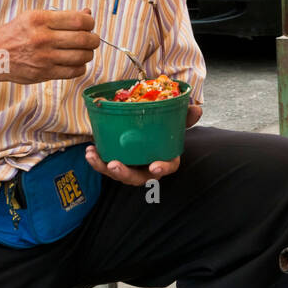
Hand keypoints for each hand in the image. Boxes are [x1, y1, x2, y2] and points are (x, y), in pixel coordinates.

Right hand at [0, 8, 98, 83]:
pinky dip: (80, 67)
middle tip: (92, 39)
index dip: (90, 22)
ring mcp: (44, 57)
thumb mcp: (34, 17)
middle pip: (84, 39)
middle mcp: (43, 38)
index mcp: (40, 19)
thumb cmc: (16, 33)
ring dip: (88, 54)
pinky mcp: (44, 73)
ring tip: (84, 51)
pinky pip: (73, 71)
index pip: (79, 20)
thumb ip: (62, 17)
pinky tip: (75, 62)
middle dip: (94, 39)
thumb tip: (87, 13)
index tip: (89, 24)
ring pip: (82, 56)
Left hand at [84, 101, 201, 184]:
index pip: (167, 167)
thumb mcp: (174, 122)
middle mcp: (147, 168)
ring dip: (104, 167)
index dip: (162, 169)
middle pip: (137, 178)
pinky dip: (97, 160)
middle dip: (125, 174)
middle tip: (115, 165)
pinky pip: (105, 165)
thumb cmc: (163, 130)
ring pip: (118, 174)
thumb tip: (197, 109)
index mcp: (165, 159)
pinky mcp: (117, 162)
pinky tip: (89, 151)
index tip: (155, 167)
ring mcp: (131, 168)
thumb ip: (185, 117)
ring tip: (93, 155)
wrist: (149, 131)